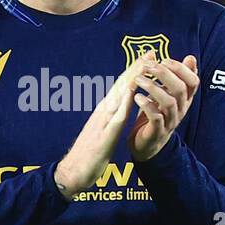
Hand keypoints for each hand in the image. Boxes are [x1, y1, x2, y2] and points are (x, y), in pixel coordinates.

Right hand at [54, 52, 153, 198]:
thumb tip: (119, 108)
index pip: (122, 88)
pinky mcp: (104, 135)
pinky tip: (133, 93)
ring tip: (145, 65)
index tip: (147, 58)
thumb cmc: (89, 154)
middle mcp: (103, 111)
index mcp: (105, 111)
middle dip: (137, 68)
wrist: (73, 171)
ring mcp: (103, 122)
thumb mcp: (103, 131)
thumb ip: (110, 118)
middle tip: (150, 52)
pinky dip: (125, 103)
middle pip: (122, 86)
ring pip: (119, 96)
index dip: (135, 72)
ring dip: (132, 79)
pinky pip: (116, 117)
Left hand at [128, 54, 198, 160]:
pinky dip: (147, 105)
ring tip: (138, 79)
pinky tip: (137, 97)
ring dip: (153, 87)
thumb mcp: (168, 94)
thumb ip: (178, 77)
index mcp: (184, 99)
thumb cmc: (157, 115)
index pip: (193, 81)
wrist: (147, 144)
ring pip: (168, 102)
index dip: (181, 68)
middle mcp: (181, 110)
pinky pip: (156, 118)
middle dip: (164, 74)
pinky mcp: (157, 132)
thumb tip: (191, 58)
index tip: (164, 60)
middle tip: (147, 66)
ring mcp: (170, 122)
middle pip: (180, 89)